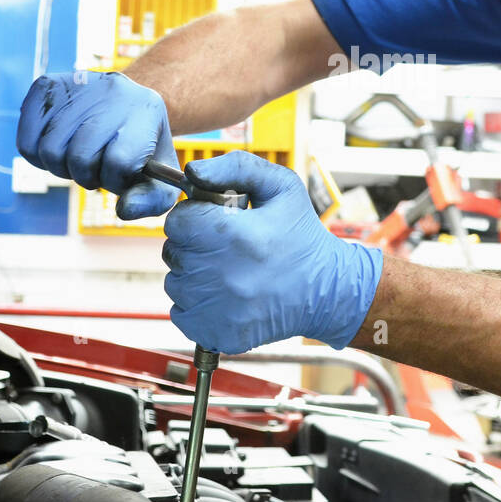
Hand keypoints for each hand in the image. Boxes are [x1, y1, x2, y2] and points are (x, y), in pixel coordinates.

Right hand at [16, 71, 179, 218]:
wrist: (128, 107)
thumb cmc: (144, 151)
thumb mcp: (161, 179)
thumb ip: (151, 201)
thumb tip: (124, 210)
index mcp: (146, 111)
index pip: (118, 161)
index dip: (114, 180)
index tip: (119, 174)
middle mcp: (113, 89)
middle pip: (79, 157)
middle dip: (86, 175)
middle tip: (96, 167)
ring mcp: (76, 83)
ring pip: (49, 150)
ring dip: (62, 167)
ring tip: (80, 156)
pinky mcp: (46, 85)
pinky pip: (25, 141)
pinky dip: (38, 156)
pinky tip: (60, 146)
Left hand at [163, 151, 382, 352]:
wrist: (327, 290)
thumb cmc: (301, 235)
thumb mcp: (281, 186)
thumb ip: (235, 167)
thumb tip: (193, 171)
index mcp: (234, 235)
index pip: (178, 221)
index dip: (195, 216)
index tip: (216, 221)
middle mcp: (221, 276)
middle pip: (173, 251)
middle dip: (195, 243)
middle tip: (227, 245)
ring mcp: (218, 310)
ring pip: (176, 282)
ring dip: (194, 273)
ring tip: (229, 269)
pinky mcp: (217, 334)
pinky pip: (182, 312)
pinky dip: (197, 303)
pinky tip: (225, 293)